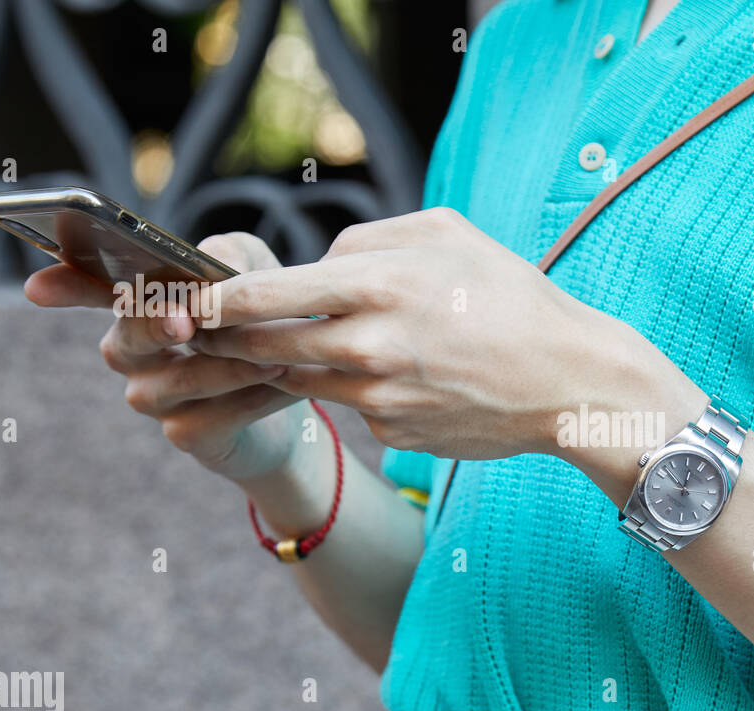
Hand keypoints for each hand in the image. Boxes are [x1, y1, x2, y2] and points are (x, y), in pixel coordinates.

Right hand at [25, 233, 304, 480]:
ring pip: (177, 380)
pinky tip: (285, 384)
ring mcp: (152, 395)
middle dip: (156, 325)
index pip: (89, 288)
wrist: (298, 388)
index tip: (36, 288)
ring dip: (229, 367)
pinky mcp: (185, 433)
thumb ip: (234, 258)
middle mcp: (132, 351)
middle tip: (187, 321)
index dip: (64, 288)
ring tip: (276, 357)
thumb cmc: (264, 320)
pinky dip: (252, 398)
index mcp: (139, 304)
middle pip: (128, 337)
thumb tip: (214, 263)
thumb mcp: (260, 274)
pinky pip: (211, 416)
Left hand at [184, 207, 693, 465]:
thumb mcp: (449, 234)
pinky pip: (354, 404)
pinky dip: (361, 388)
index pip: (263, 295)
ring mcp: (378, 398)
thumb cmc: (514, 298)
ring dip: (297, 362)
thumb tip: (319, 263)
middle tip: (208, 330)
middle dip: (230, 339)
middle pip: (265, 346)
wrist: (570, 383)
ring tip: (339, 343)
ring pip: (304, 378)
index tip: (182, 300)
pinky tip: (411, 375)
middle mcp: (368, 346)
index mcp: (378, 286)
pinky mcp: (392, 433)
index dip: (212, 300)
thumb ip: (370, 239)